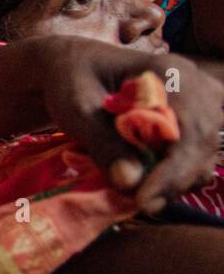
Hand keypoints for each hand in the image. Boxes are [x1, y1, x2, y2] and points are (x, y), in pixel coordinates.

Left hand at [28, 36, 222, 212]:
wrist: (72, 68)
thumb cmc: (71, 81)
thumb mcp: (77, 108)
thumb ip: (103, 142)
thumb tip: (131, 181)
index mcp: (170, 73)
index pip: (190, 129)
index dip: (173, 170)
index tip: (143, 200)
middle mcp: (196, 85)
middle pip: (203, 144)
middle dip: (174, 181)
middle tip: (139, 205)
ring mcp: (200, 103)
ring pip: (203, 155)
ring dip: (174, 180)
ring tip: (135, 191)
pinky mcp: (193, 122)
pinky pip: (194, 157)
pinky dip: (172, 175)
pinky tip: (144, 180)